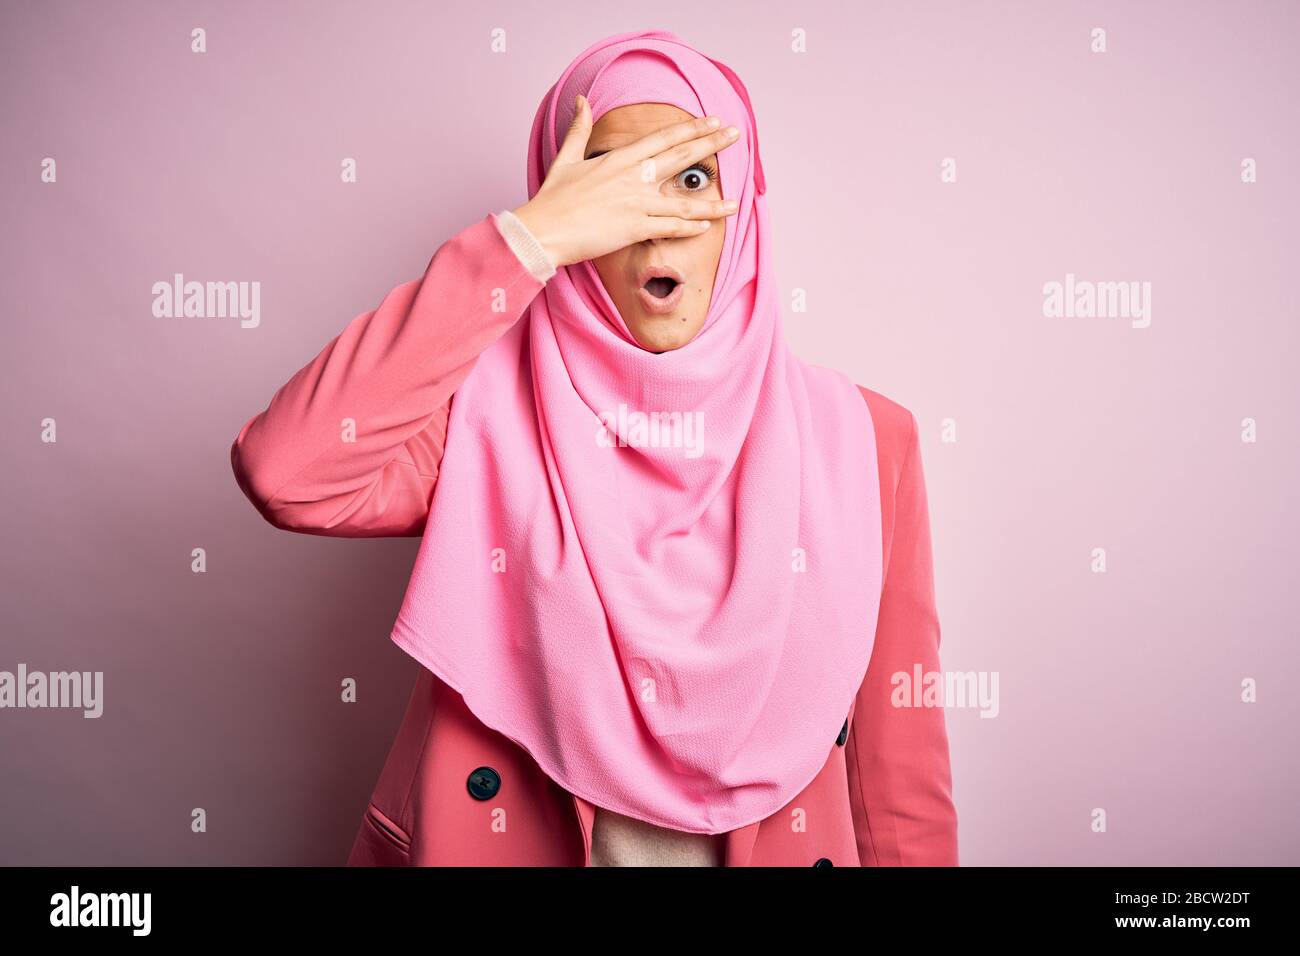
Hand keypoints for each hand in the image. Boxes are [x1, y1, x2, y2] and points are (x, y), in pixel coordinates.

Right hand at [511, 95, 741, 268]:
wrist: (542, 230)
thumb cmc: (552, 199)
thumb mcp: (565, 158)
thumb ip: (579, 129)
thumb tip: (581, 101)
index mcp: (619, 159)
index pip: (664, 139)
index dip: (691, 129)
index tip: (713, 122)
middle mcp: (633, 178)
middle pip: (680, 158)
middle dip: (711, 145)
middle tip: (735, 136)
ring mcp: (636, 204)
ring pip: (683, 203)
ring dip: (711, 203)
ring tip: (735, 203)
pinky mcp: (633, 229)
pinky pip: (669, 228)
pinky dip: (690, 228)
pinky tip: (707, 227)